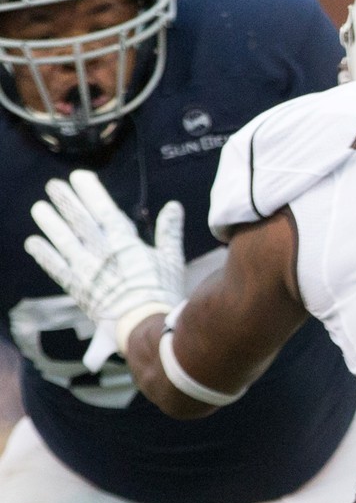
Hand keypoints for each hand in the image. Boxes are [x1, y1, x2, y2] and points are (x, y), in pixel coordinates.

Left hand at [24, 169, 185, 371]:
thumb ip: (169, 231)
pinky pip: (55, 268)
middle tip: (54, 186)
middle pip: (79, 221)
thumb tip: (174, 206)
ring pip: (63, 240)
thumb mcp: (172, 259)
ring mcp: (86, 270)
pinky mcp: (77, 288)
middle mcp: (101, 252)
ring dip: (49, 222)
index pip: (103, 210)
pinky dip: (44, 254)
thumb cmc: (163, 293)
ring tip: (39, 208)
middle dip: (66, 201)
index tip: (79, 177)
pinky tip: (34, 243)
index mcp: (125, 243)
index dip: (90, 192)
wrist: (146, 325)